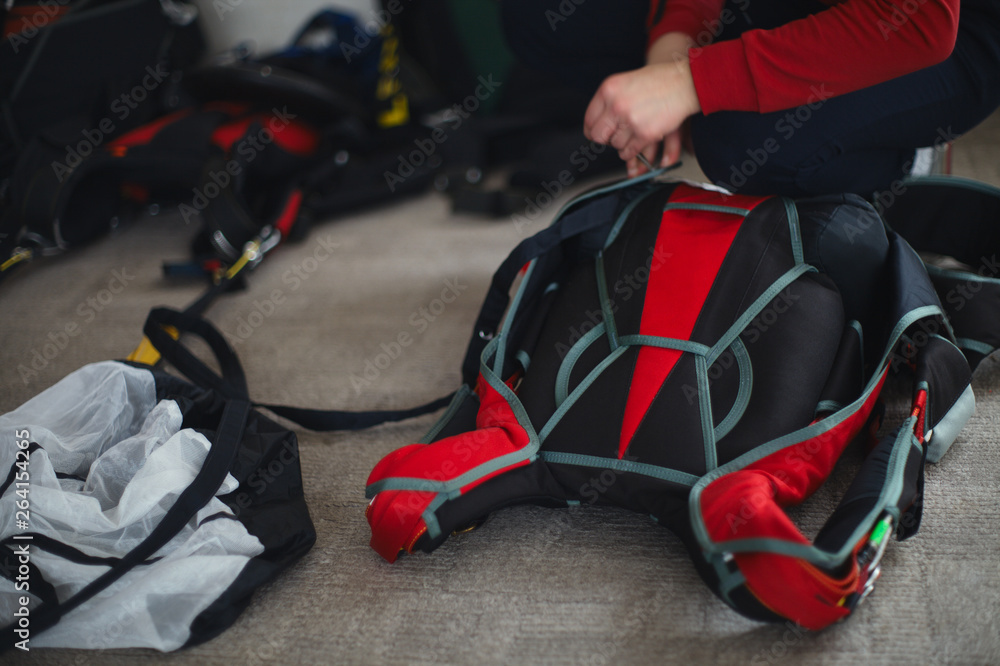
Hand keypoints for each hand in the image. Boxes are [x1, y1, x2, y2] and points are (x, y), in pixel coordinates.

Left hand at [584, 32, 700, 174]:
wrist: (684, 82)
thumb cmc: (658, 81)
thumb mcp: (626, 82)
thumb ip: (609, 100)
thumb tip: (594, 125)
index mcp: (608, 89)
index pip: (589, 120)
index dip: (593, 130)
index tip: (598, 133)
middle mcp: (616, 105)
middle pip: (598, 136)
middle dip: (605, 139)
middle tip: (614, 136)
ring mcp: (631, 120)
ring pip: (615, 145)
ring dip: (622, 144)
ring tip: (632, 133)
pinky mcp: (646, 133)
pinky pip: (629, 152)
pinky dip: (630, 152)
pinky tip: (635, 143)